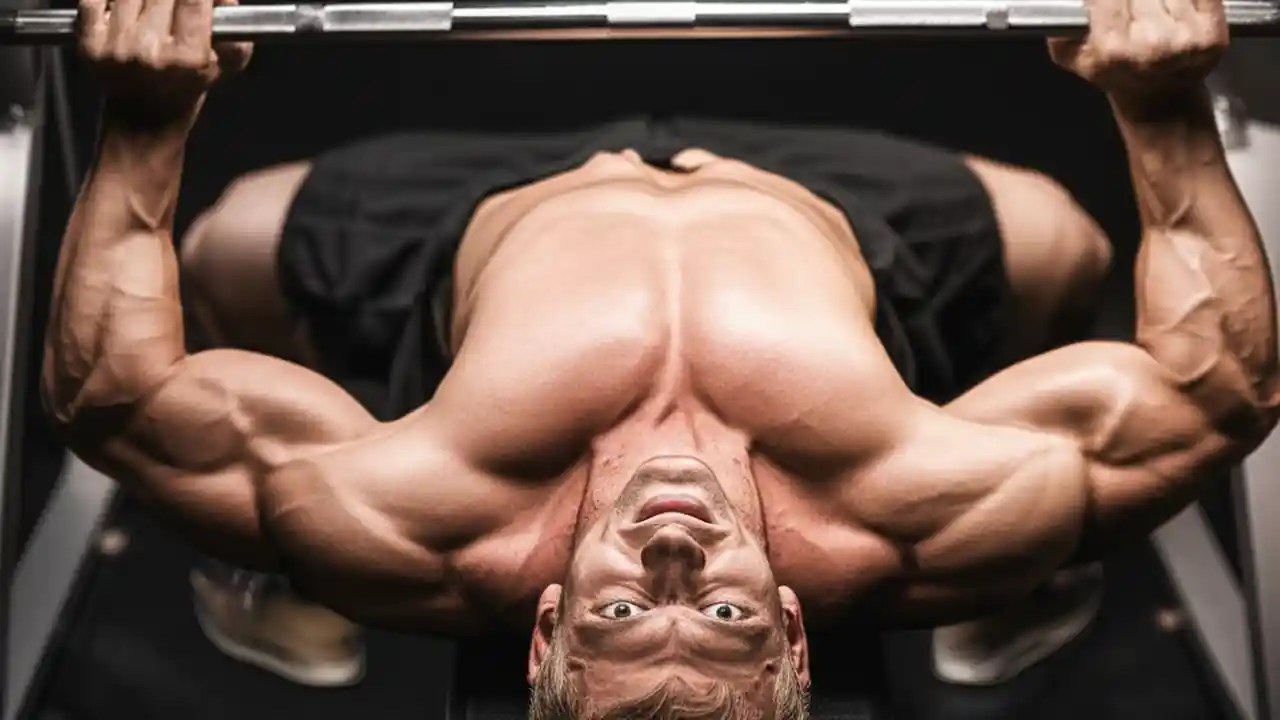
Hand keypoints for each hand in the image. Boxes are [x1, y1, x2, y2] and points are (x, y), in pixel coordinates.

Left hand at [79, 0, 251, 130]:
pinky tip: (123, 8)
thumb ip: (236, 31)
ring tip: (151, 8)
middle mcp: (151, 51)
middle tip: (173, 4)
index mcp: (188, 58)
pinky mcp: (90, 45)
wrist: (145, 119)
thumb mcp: (226, 66)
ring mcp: (116, 47)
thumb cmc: (186, 88)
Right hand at [1049, 0, 1226, 107]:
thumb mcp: (1071, 54)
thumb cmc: (1114, 71)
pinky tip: (1174, 6)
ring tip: (1151, 9)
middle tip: (1133, 7)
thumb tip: (1073, 2)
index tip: (1112, 3)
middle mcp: (1151, 44)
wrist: (1158, 100)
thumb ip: (1060, 21)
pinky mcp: (1214, 35)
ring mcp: (1187, 39)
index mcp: (1112, 48)